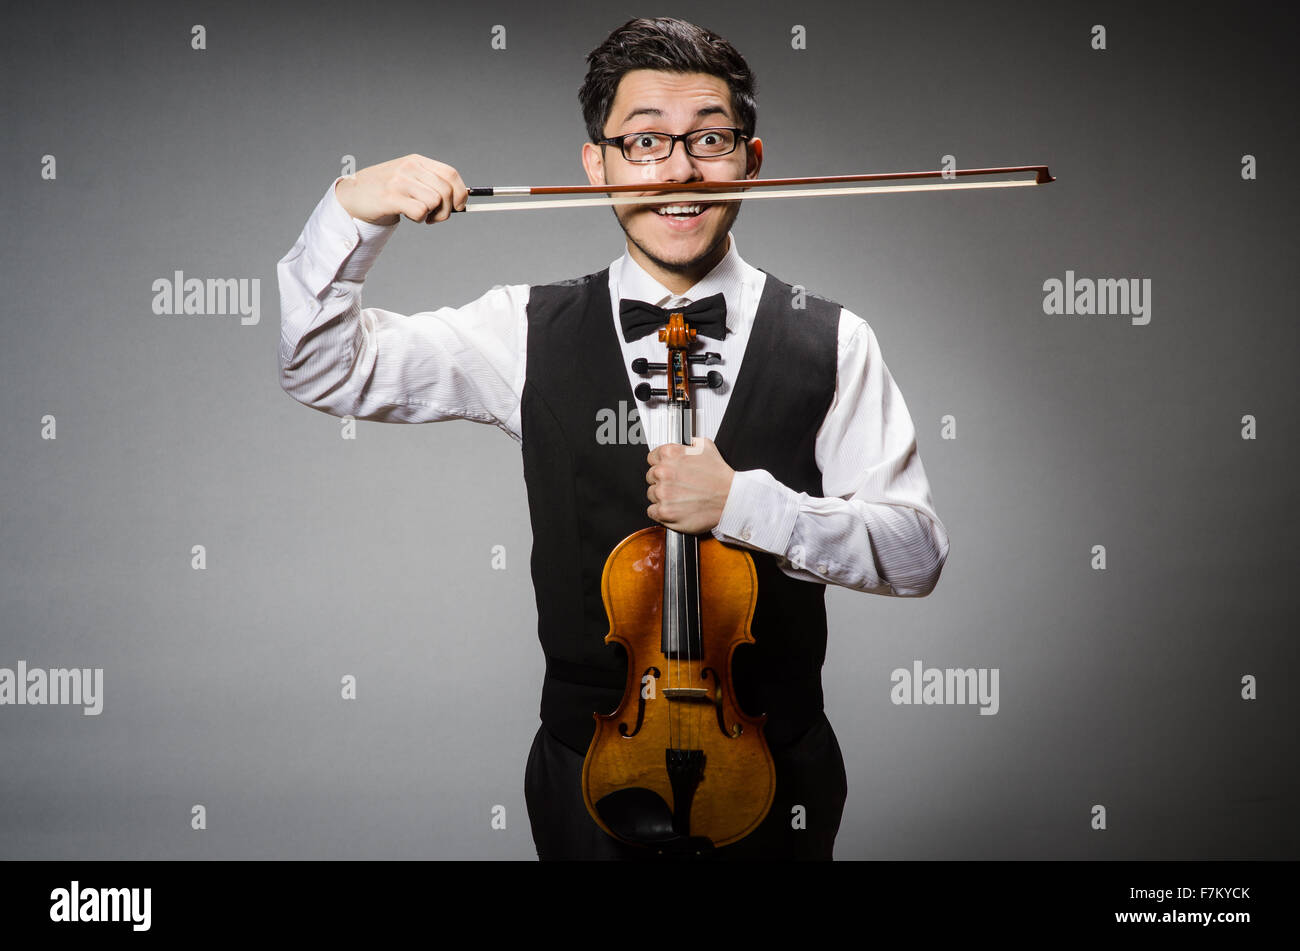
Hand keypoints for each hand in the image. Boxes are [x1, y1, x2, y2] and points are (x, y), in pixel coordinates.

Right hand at [334, 154, 468, 225]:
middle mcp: (409, 167)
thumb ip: (431, 184)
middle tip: (435, 217)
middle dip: (447, 210)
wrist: (353, 195)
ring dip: (431, 215)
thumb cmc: (385, 191)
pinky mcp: (390, 197)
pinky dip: (419, 218)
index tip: (458, 207)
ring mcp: (399, 181)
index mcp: (417, 161)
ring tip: (419, 215)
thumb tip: (460, 200)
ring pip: (435, 201)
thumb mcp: (409, 179)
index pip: (450, 174)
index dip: (460, 193)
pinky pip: (420, 211)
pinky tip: (408, 215)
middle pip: (446, 191)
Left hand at [646, 437, 734, 533]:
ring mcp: (663, 493)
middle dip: (662, 481)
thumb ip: (688, 443)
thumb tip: (683, 444)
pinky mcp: (665, 511)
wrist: (730, 499)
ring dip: (662, 497)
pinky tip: (675, 508)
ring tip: (679, 497)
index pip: (651, 458)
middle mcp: (663, 472)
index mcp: (670, 454)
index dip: (660, 465)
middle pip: (650, 477)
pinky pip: (652, 511)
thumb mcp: (706, 446)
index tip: (667, 470)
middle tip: (677, 485)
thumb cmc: (720, 477)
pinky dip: (661, 512)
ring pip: (651, 494)